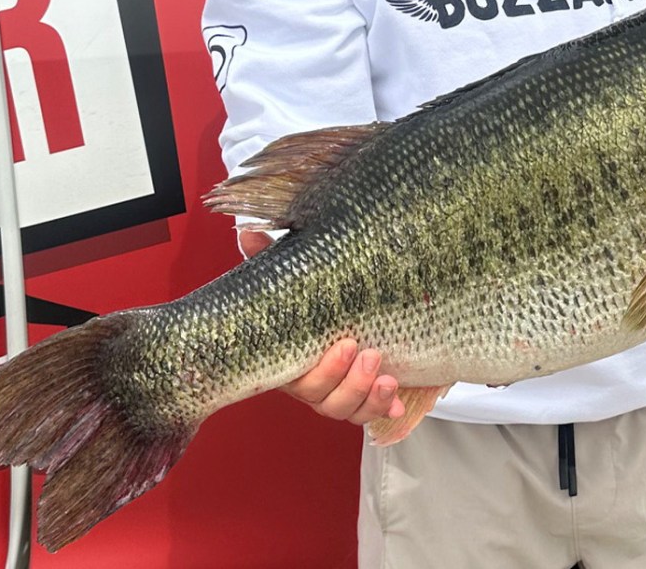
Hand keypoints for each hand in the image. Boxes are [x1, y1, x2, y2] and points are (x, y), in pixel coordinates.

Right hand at [238, 227, 404, 425]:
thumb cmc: (314, 293)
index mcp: (292, 356)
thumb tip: (247, 232)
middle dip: (349, 381)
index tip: (347, 343)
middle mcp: (311, 381)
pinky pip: (368, 414)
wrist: (351, 304)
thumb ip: (270, 256)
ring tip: (387, 378)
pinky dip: (383, 410)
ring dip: (367, 397)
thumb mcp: (296, 274)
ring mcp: (336, 391)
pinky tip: (398, 404)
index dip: (325, 370)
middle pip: (322, 399)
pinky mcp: (361, 396)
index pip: (299, 377)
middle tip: (370, 353)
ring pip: (345, 410)